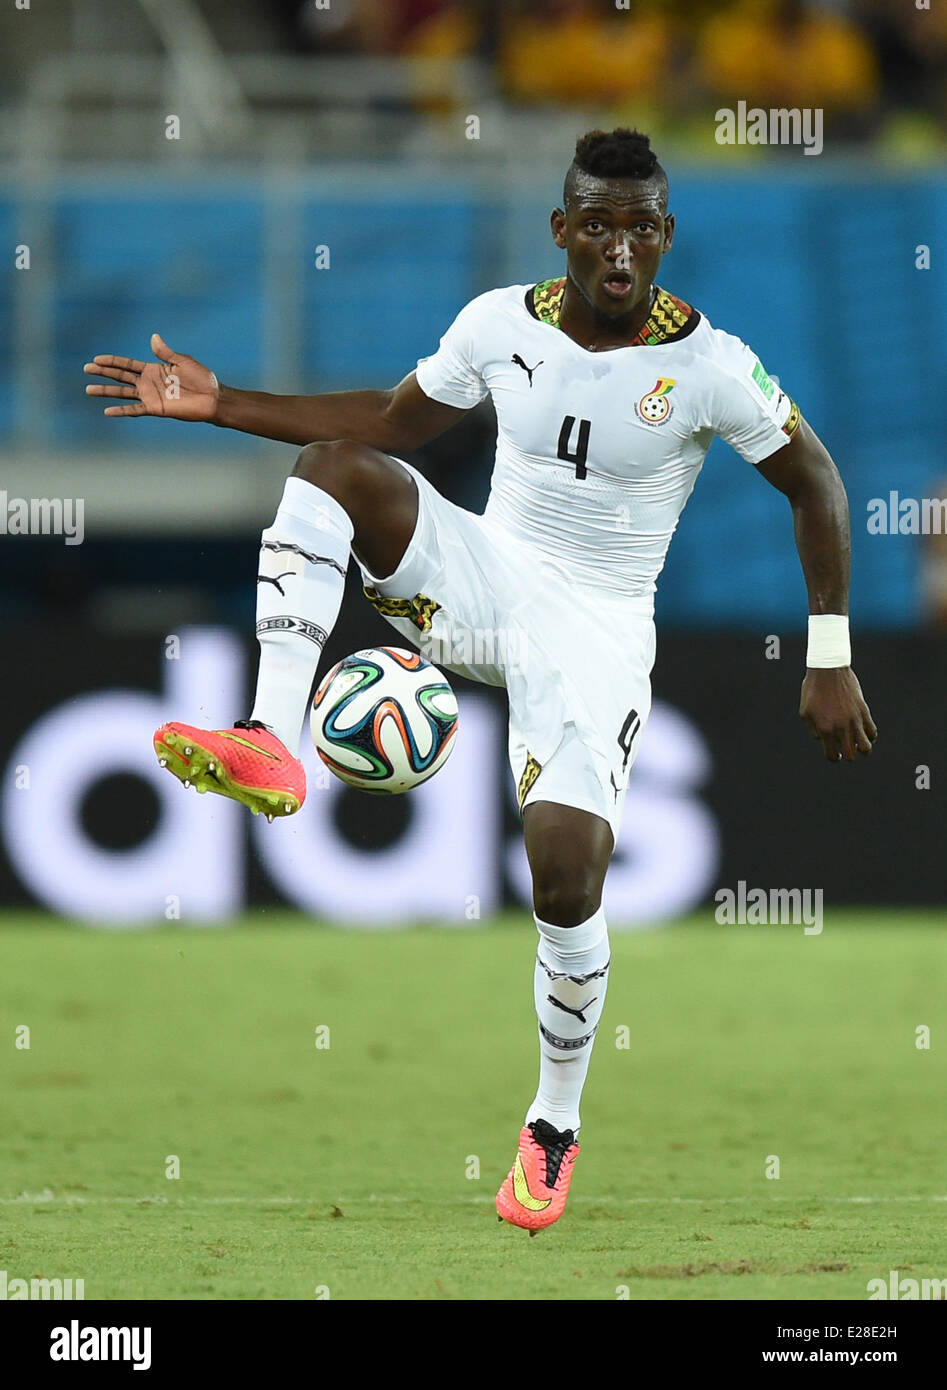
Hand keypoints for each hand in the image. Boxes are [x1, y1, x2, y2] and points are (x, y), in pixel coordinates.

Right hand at [84, 333, 218, 422]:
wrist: (212, 398)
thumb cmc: (201, 378)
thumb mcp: (182, 361)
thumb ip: (165, 352)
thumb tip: (152, 337)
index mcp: (154, 369)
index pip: (128, 364)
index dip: (112, 361)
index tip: (96, 359)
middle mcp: (149, 382)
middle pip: (120, 376)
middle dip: (103, 372)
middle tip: (86, 369)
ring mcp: (150, 396)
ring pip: (123, 393)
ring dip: (106, 391)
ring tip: (88, 389)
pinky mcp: (155, 408)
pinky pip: (134, 410)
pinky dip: (121, 411)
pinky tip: (107, 411)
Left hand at [799, 667, 877, 761]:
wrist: (828, 670)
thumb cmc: (812, 690)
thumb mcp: (805, 712)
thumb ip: (814, 730)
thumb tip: (823, 739)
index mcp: (825, 729)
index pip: (833, 756)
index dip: (833, 757)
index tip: (834, 753)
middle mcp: (842, 728)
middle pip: (850, 755)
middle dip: (847, 755)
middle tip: (844, 747)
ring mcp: (855, 720)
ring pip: (866, 748)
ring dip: (862, 749)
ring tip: (857, 742)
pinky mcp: (864, 711)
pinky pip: (873, 731)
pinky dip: (870, 736)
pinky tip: (864, 732)